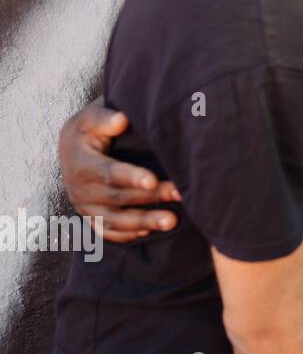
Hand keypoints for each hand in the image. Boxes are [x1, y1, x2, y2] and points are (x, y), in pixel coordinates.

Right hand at [57, 98, 180, 243]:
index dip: (130, 177)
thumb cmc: (90, 130)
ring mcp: (86, 207)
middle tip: (180, 195)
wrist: (72, 149)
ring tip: (172, 221)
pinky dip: (128, 234)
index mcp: (81, 164)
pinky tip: (151, 232)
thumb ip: (104, 118)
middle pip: (118, 197)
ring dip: (144, 222)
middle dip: (150, 198)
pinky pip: (109, 232)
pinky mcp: (92, 218)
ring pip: (115, 220)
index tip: (153, 179)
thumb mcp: (91, 119)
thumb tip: (121, 120)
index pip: (108, 173)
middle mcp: (81, 189)